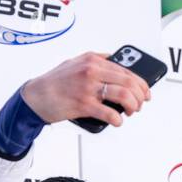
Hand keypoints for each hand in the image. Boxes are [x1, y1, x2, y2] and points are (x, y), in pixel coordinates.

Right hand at [21, 51, 151, 126]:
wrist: (35, 95)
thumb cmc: (55, 81)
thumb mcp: (75, 62)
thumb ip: (96, 61)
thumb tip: (116, 63)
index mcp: (93, 60)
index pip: (126, 70)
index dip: (141, 84)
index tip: (146, 93)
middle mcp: (92, 71)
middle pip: (129, 83)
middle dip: (140, 97)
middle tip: (139, 105)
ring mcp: (88, 88)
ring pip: (123, 96)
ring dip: (132, 107)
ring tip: (130, 112)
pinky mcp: (84, 105)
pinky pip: (110, 114)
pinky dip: (118, 120)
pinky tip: (117, 121)